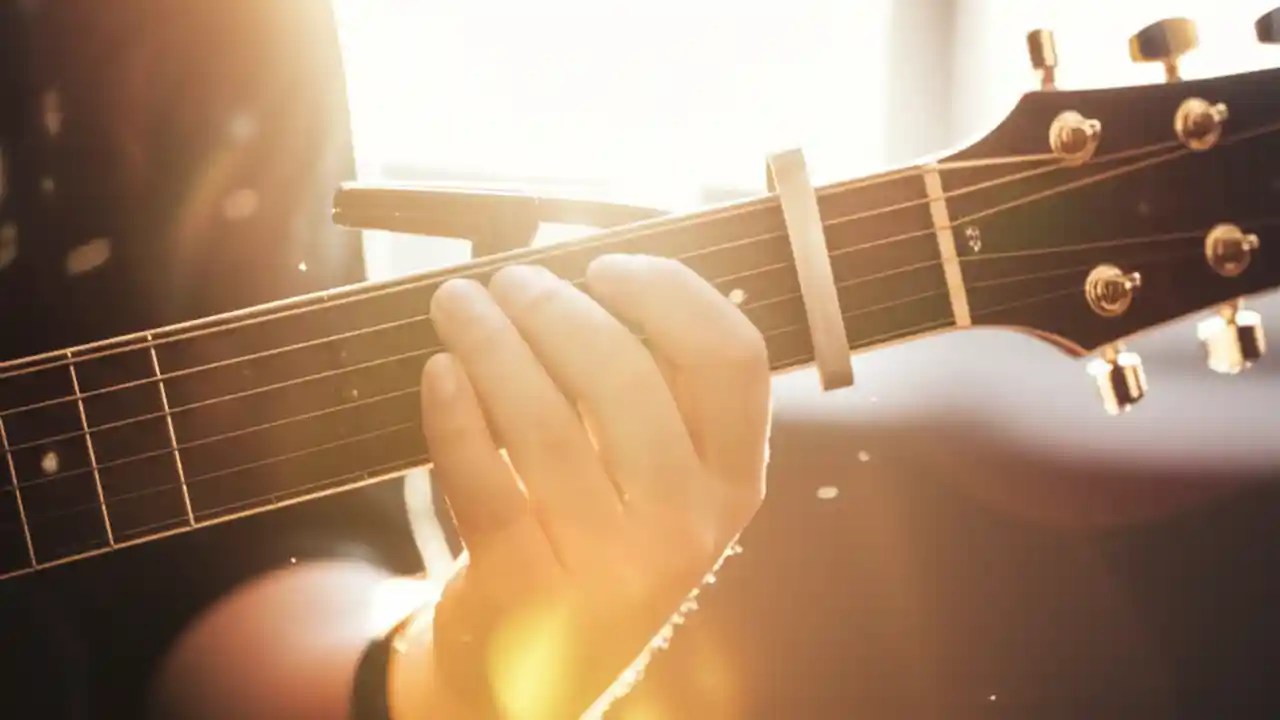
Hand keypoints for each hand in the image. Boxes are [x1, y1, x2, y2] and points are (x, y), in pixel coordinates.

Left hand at [403, 254, 770, 717]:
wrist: (541, 667)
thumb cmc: (598, 535)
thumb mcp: (657, 479)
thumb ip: (648, 388)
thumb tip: (582, 278)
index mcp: (733, 479)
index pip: (731, 358)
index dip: (669, 293)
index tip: (607, 266)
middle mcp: (688, 524)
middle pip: (627, 377)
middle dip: (556, 308)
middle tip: (509, 280)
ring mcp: (610, 563)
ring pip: (543, 420)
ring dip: (491, 342)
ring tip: (458, 305)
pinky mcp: (527, 586)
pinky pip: (481, 476)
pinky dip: (453, 412)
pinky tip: (440, 371)